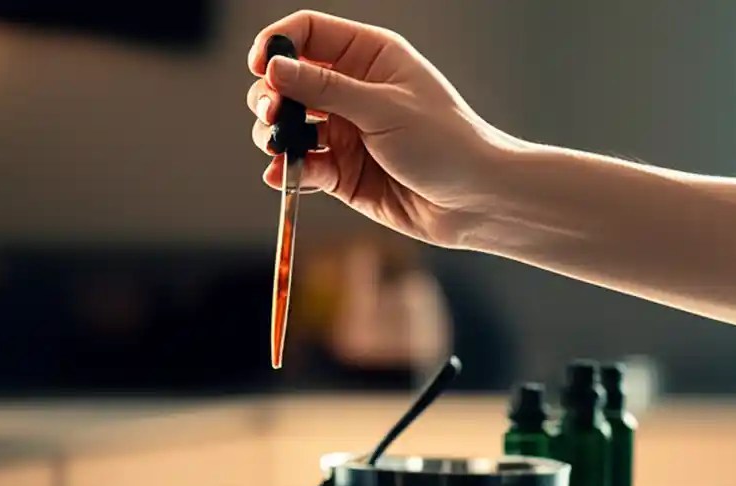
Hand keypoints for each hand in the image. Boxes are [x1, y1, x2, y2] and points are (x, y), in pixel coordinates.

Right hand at [246, 11, 518, 246]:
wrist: (474, 202)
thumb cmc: (445, 143)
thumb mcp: (383, 107)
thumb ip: (325, 88)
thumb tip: (275, 69)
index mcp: (369, 57)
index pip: (309, 33)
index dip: (278, 44)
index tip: (261, 66)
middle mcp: (352, 91)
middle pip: (288, 81)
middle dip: (271, 97)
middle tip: (273, 116)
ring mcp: (344, 132)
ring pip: (288, 126)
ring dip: (275, 136)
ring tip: (280, 149)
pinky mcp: (340, 172)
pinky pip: (301, 166)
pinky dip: (287, 171)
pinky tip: (282, 176)